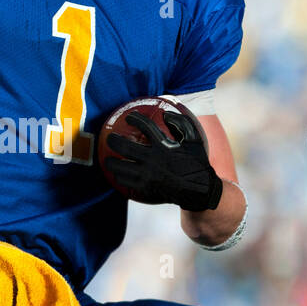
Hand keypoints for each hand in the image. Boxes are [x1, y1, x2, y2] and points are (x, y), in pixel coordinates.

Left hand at [104, 110, 222, 211]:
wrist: (199, 191)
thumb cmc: (197, 163)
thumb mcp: (194, 141)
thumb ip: (181, 124)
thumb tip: (166, 114)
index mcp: (164, 146)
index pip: (145, 127)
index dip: (135, 119)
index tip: (128, 117)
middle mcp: (153, 160)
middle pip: (125, 147)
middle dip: (113, 141)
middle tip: (110, 138)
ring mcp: (148, 175)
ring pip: (121, 167)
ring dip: (111, 162)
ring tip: (108, 159)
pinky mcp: (145, 188)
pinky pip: (126, 181)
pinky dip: (119, 176)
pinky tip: (118, 173)